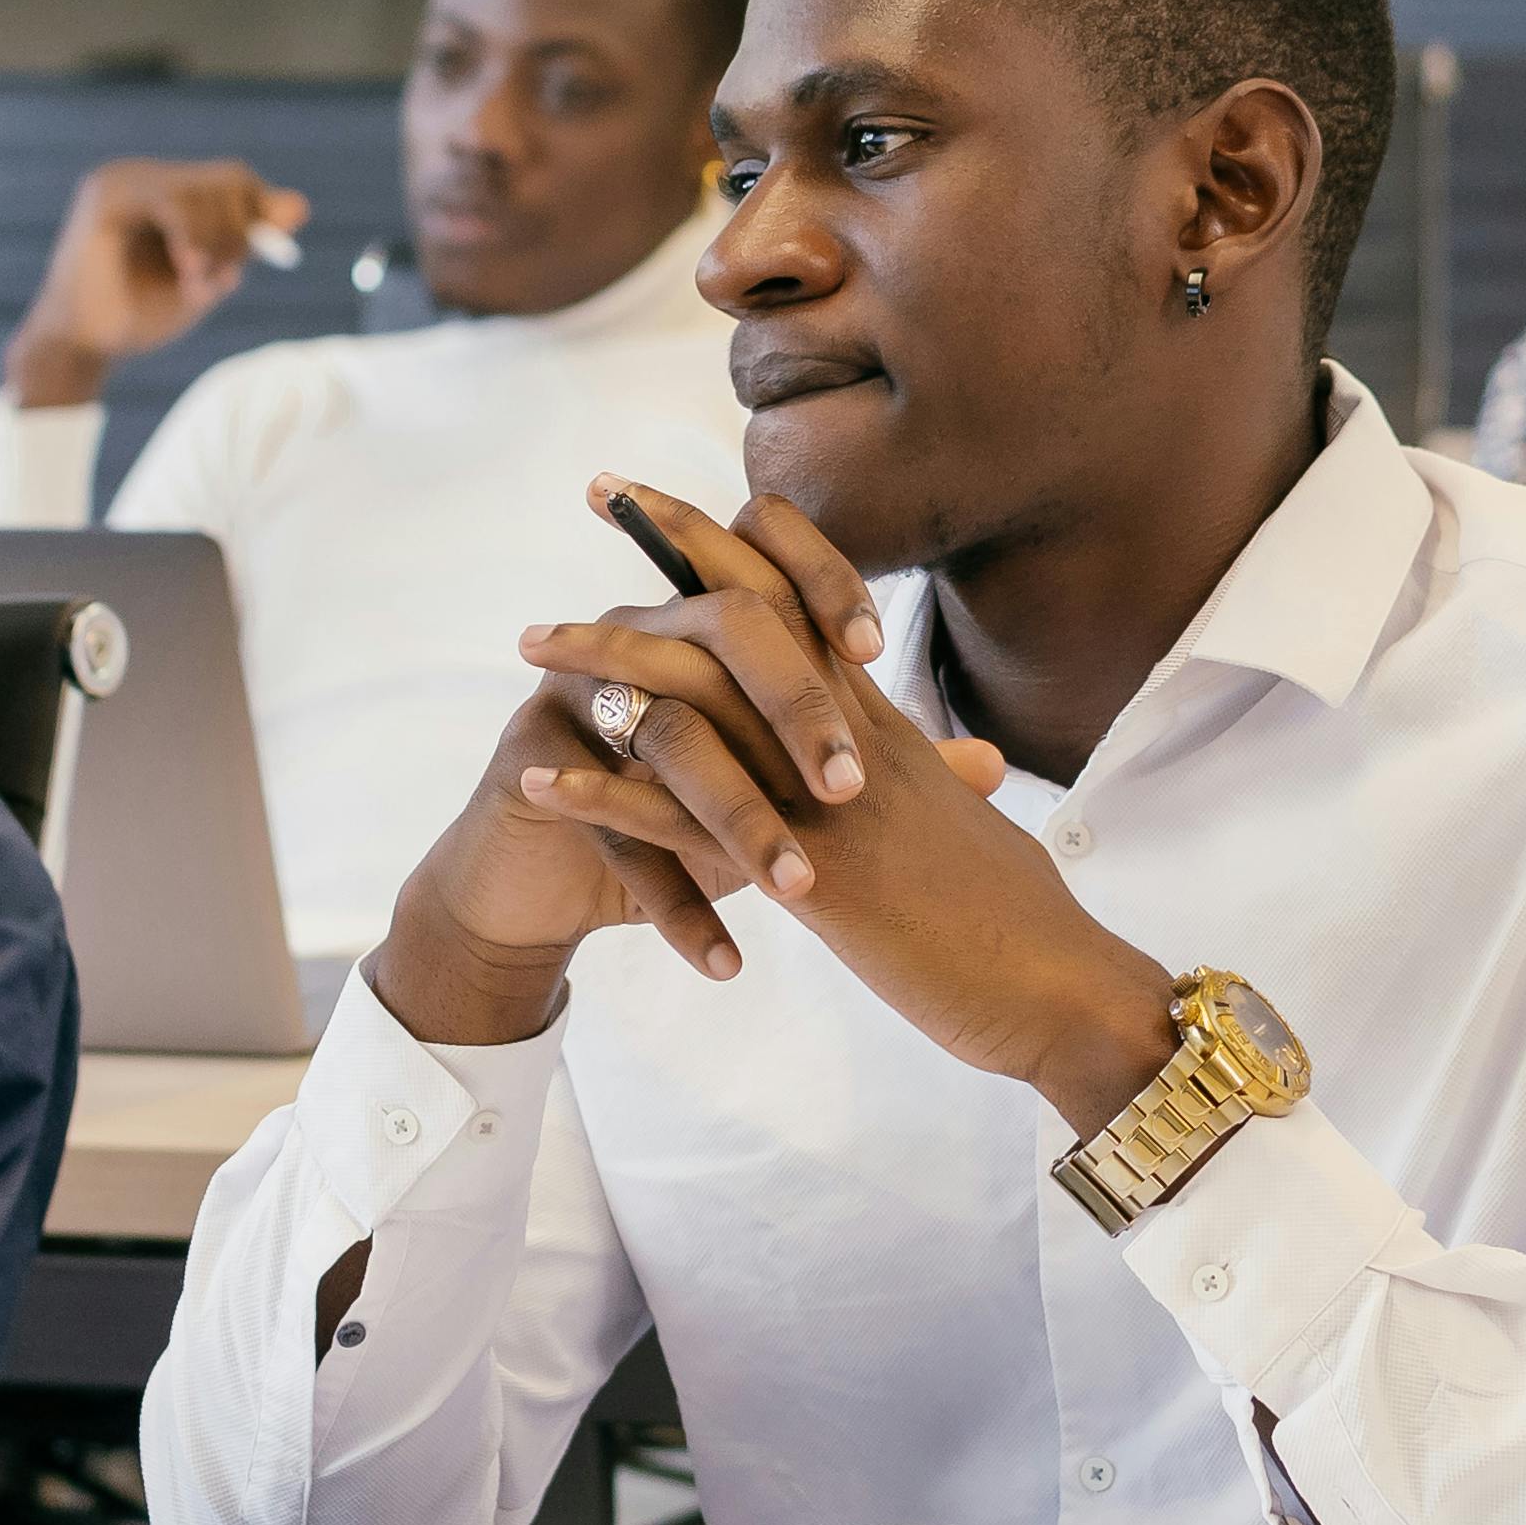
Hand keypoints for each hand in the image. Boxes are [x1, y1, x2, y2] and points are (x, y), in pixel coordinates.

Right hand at [2, 160, 306, 407]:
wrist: (81, 345)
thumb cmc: (137, 315)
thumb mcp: (206, 278)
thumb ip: (244, 243)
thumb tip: (299, 206)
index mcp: (166, 191)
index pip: (233, 180)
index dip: (259, 210)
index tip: (267, 249)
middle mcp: (145, 176)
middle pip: (228, 178)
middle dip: (241, 230)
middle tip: (222, 275)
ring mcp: (125, 180)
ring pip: (205, 190)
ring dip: (218, 243)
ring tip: (196, 282)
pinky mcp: (110, 195)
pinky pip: (175, 201)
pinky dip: (193, 238)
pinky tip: (187, 270)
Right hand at [362, 481, 990, 1046]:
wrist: (544, 884)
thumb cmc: (674, 818)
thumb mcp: (776, 792)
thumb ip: (877, 765)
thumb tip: (992, 762)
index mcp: (704, 621)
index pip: (769, 564)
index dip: (824, 587)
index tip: (874, 650)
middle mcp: (642, 633)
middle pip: (727, 629)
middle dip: (793, 709)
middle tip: (848, 790)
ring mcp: (581, 691)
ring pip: (670, 738)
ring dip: (736, 822)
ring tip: (796, 893)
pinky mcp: (532, 761)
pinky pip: (609, 825)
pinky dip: (670, 901)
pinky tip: (724, 960)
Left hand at [439, 485, 1170, 1133]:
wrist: (1064, 991)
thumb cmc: (1024, 926)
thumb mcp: (972, 831)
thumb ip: (947, 786)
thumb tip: (954, 765)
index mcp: (888, 728)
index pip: (812, 599)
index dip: (754, 539)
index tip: (700, 493)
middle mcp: (853, 741)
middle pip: (750, 611)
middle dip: (669, 544)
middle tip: (596, 486)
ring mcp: (826, 801)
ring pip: (701, 699)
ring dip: (608, 663)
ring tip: (530, 643)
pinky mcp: (804, 873)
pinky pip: (680, 820)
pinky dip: (602, 796)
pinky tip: (538, 782)